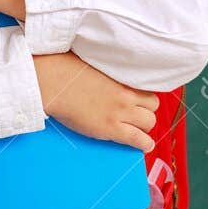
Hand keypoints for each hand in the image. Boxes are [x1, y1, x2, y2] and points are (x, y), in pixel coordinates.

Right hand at [34, 51, 158, 152]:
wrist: (54, 84)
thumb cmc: (65, 69)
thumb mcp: (93, 62)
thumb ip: (107, 69)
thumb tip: (106, 69)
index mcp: (122, 77)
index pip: (147, 88)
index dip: (143, 96)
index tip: (139, 101)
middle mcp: (125, 94)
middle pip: (152, 106)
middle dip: (146, 111)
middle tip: (136, 116)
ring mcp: (120, 112)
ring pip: (149, 122)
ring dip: (144, 126)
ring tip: (138, 130)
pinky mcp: (111, 128)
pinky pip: (137, 139)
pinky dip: (144, 144)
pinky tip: (146, 146)